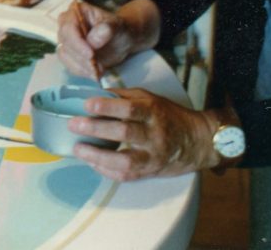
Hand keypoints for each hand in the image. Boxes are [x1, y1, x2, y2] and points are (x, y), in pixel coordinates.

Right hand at [56, 1, 135, 81]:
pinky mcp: (69, 53)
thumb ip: (106, 30)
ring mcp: (66, 39)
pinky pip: (68, 64)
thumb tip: (93, 39)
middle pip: (64, 42)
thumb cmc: (119, 29)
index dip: (77, 42)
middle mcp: (66, 24)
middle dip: (80, 56)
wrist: (122, 40)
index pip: (68, 28)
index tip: (91, 54)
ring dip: (81, 66)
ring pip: (64, 55)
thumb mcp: (117, 26)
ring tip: (99, 70)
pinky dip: (81, 71)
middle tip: (97, 66)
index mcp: (76, 11)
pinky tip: (94, 73)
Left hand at [66, 88, 217, 180]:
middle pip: (124, 133)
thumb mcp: (149, 98)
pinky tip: (91, 162)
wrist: (197, 141)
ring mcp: (153, 156)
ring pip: (125, 160)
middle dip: (96, 128)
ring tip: (78, 149)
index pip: (130, 108)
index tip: (87, 104)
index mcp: (153, 112)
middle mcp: (155, 135)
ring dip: (98, 155)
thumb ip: (123, 96)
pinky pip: (127, 175)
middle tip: (73, 124)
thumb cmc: (167, 115)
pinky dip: (106, 170)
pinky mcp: (150, 172)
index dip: (107, 106)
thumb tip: (93, 94)